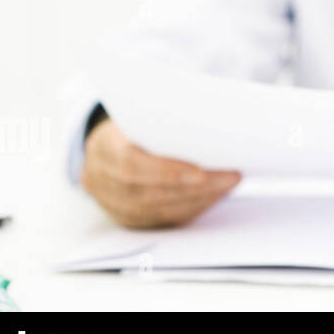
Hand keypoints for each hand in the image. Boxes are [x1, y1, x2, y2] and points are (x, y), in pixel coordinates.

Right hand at [80, 118, 240, 228]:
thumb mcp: (137, 112)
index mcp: (103, 147)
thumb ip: (161, 118)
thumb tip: (212, 116)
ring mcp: (112, 203)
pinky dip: (192, 208)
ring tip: (229, 184)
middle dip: (196, 187)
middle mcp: (101, 179)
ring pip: (159, 210)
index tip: (201, 170)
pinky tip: (215, 196)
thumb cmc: (130, 124)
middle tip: (231, 176)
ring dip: (200, 199)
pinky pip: (163, 220)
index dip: (166, 170)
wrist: (102, 149)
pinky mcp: (128, 219)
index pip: (131, 162)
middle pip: (150, 191)